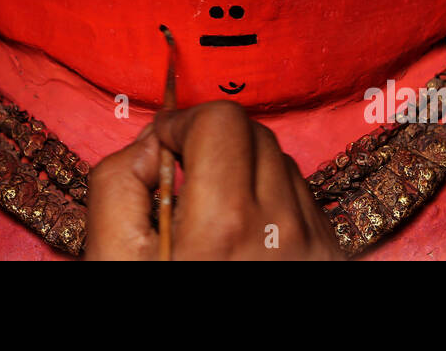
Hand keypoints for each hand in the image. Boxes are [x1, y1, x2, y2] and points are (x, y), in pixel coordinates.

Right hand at [85, 100, 343, 259]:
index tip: (164, 154)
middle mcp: (282, 232)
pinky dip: (271, 202)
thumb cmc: (156, 325)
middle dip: (212, 145)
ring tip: (214, 220)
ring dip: (244, 172)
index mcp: (224, 227)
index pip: (220, 120)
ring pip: (281, 162)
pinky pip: (303, 200)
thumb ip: (117, 183)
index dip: (182, 126)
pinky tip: (244, 240)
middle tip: (184, 182)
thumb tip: (154, 145)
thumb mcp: (113, 261)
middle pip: (254, 133)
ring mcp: (317, 249)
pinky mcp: (333, 262)